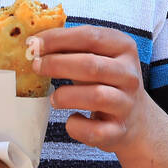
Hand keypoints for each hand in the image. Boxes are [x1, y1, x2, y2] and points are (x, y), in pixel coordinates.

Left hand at [28, 25, 150, 153]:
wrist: (134, 118)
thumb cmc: (104, 81)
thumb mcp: (96, 57)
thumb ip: (71, 48)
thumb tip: (34, 45)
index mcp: (123, 48)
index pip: (90, 37)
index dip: (58, 39)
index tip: (33, 44)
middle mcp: (129, 75)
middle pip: (91, 65)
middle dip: (57, 64)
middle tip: (36, 66)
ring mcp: (126, 104)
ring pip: (96, 96)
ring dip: (66, 96)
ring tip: (53, 98)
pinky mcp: (119, 131)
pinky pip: (94, 131)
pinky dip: (76, 126)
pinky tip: (71, 119)